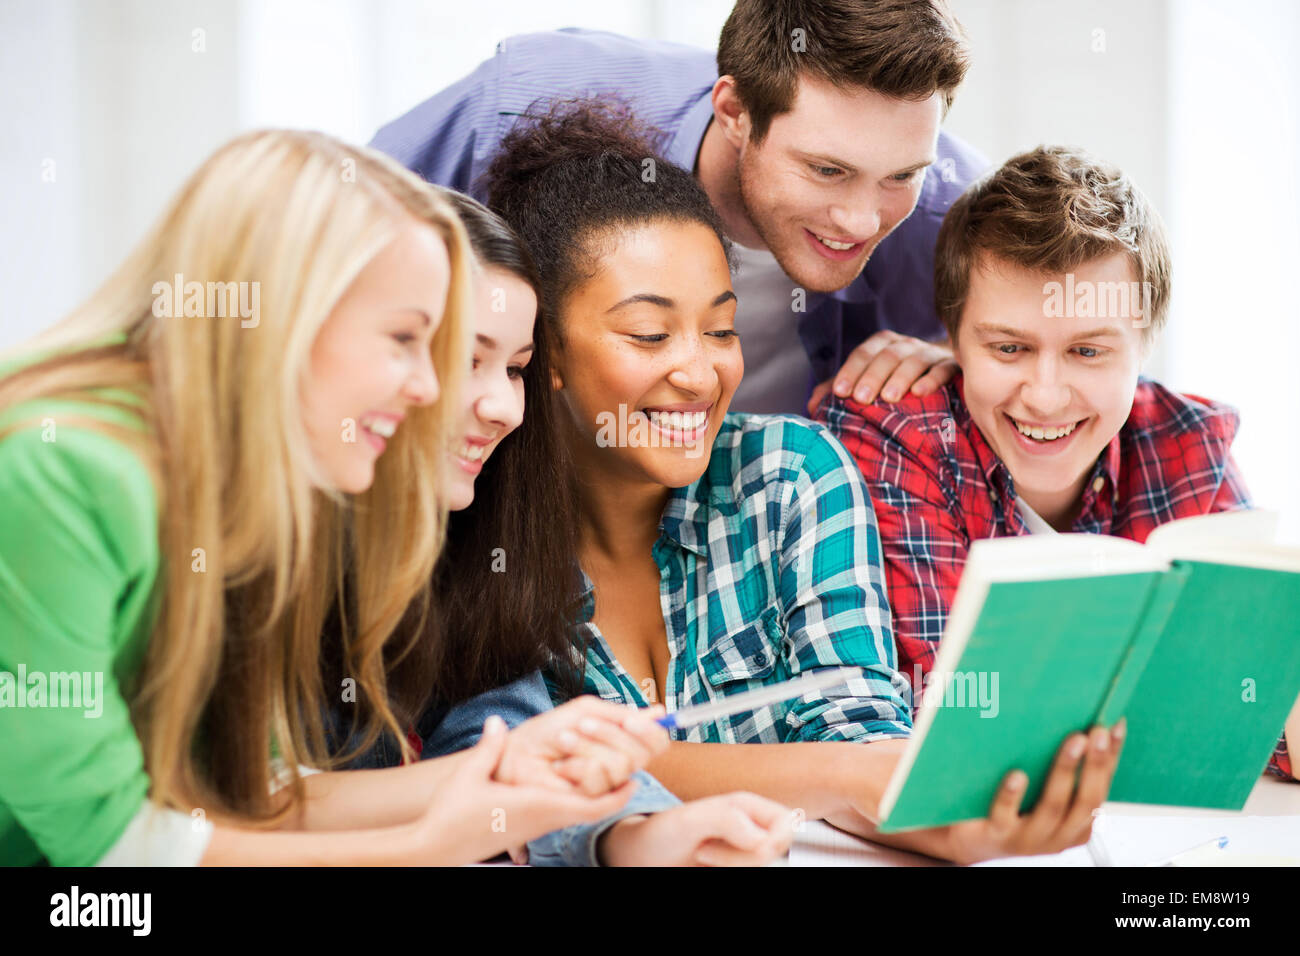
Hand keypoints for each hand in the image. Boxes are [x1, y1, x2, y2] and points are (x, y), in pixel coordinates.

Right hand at [413, 715, 638, 864]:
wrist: (435, 850)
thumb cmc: (451, 815)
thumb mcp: (469, 776)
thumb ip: (488, 748)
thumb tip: (497, 722)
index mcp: (537, 805)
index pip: (589, 804)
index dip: (615, 793)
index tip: (634, 777)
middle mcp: (542, 820)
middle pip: (591, 811)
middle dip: (613, 794)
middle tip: (630, 772)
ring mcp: (535, 828)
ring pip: (578, 814)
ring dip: (595, 797)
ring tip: (607, 772)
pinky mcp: (527, 831)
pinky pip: (562, 816)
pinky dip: (576, 802)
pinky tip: (570, 784)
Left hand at [495, 696, 668, 796]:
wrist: (514, 753)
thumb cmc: (544, 733)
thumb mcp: (585, 712)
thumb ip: (620, 715)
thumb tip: (659, 713)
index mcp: (620, 745)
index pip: (655, 744)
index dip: (650, 731)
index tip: (632, 719)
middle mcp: (617, 767)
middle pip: (641, 754)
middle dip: (610, 733)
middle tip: (584, 725)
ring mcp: (604, 788)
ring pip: (620, 765)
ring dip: (587, 746)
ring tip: (563, 743)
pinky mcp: (589, 803)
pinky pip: (599, 780)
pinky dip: (577, 765)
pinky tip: (561, 767)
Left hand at [597, 792, 794, 866]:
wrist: (640, 859)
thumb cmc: (661, 833)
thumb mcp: (689, 819)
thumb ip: (726, 818)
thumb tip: (761, 839)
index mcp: (747, 807)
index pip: (786, 826)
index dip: (771, 841)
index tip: (737, 842)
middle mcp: (750, 830)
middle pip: (775, 854)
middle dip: (742, 859)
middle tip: (705, 851)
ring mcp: (743, 854)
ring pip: (760, 867)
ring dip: (732, 868)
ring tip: (702, 857)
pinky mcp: (735, 867)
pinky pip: (747, 873)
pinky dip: (729, 872)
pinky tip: (706, 867)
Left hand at [806, 330, 956, 415]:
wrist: (944, 371)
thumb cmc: (897, 380)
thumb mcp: (869, 381)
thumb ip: (843, 389)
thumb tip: (813, 404)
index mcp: (883, 345)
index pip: (863, 353)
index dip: (850, 371)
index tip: (840, 392)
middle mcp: (905, 345)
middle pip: (887, 355)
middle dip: (872, 376)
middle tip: (861, 399)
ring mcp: (930, 354)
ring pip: (914, 360)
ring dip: (900, 378)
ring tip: (889, 398)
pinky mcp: (952, 366)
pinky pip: (943, 370)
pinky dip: (932, 380)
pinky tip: (920, 393)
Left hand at [938, 721, 1125, 864]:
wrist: (969, 836)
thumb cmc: (1011, 801)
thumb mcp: (1039, 783)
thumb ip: (1056, 759)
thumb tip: (1072, 707)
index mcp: (1078, 822)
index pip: (1102, 787)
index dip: (1111, 757)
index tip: (1116, 724)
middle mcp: (1060, 834)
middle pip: (1087, 800)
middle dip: (1096, 764)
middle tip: (1098, 731)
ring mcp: (1030, 838)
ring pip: (1053, 807)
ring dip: (1066, 771)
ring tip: (1074, 740)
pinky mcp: (998, 835)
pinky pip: (1007, 816)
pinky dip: (1012, 795)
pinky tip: (1017, 774)